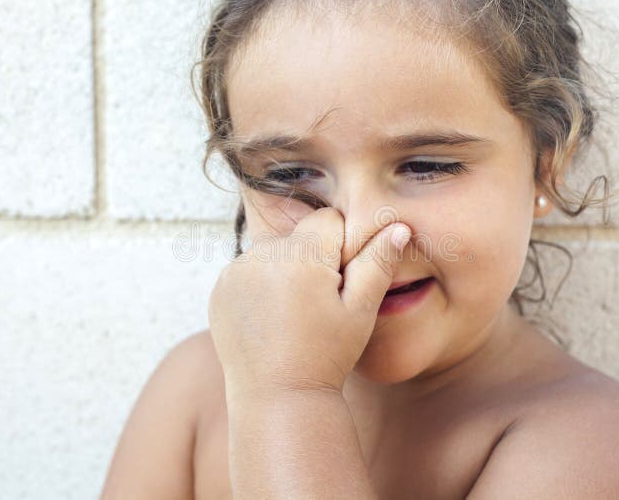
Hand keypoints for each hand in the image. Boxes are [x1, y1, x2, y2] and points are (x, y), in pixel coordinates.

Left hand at [208, 207, 410, 394]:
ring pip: (273, 252)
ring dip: (285, 270)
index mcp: (300, 256)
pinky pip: (249, 271)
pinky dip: (260, 286)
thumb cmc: (325, 356)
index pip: (328, 221)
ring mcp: (235, 271)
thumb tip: (398, 227)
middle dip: (312, 259)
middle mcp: (261, 255)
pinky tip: (271, 319)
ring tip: (293, 315)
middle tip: (317, 305)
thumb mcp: (360, 311)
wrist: (277, 398)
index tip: (339, 284)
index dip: (341, 249)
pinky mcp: (220, 288)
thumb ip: (377, 263)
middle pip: (299, 236)